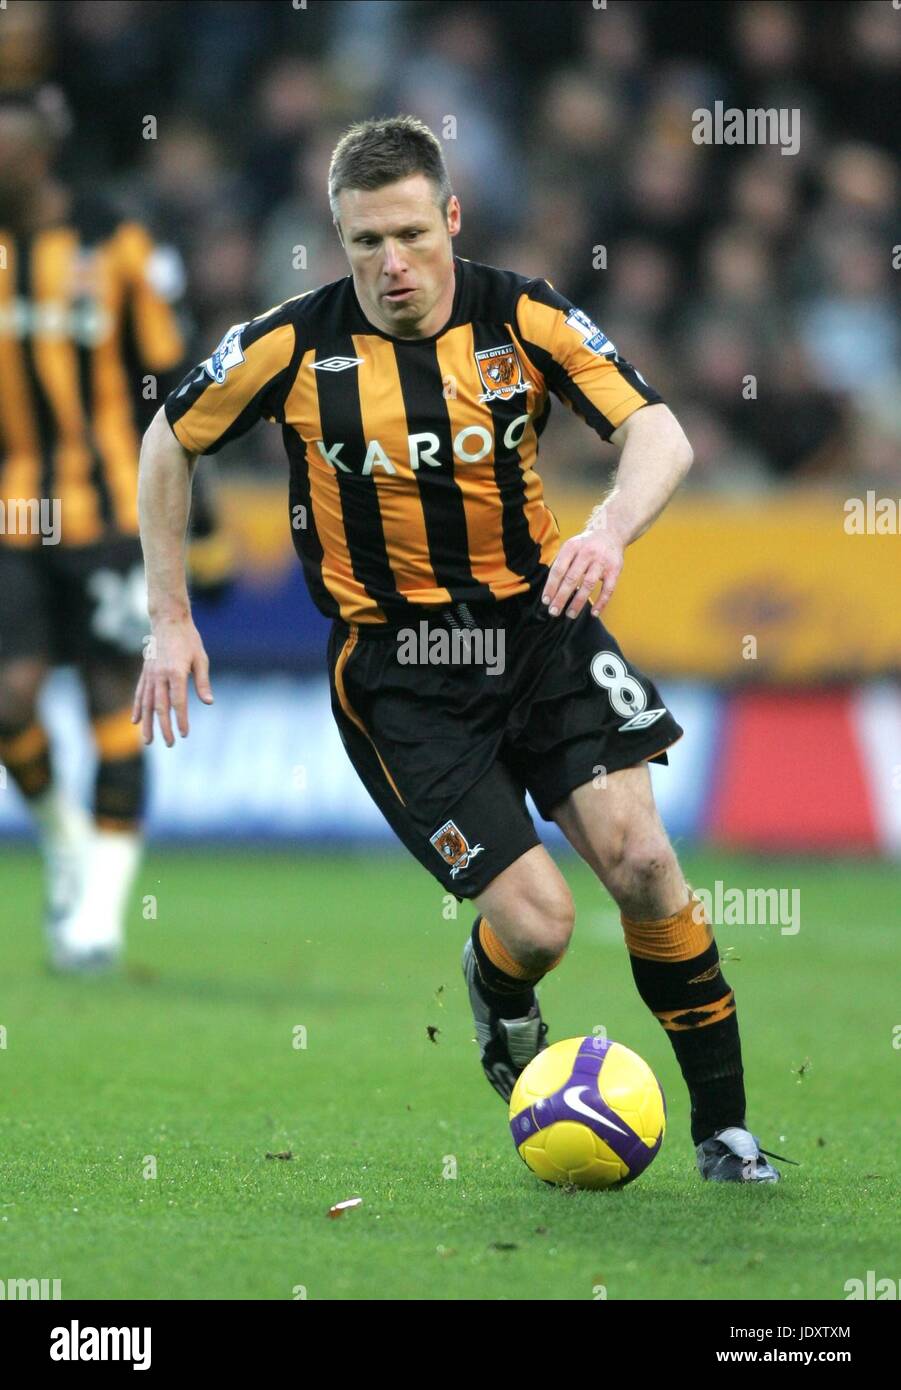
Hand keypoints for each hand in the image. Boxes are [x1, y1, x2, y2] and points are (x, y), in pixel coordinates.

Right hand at [132, 617, 213, 745]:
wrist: (168, 620)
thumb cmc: (188, 639)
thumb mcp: (201, 659)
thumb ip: (202, 682)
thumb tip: (208, 702)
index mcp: (176, 672)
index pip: (178, 702)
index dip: (181, 719)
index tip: (184, 733)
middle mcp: (160, 675)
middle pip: (160, 707)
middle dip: (163, 727)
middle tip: (169, 744)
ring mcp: (150, 674)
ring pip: (146, 703)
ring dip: (147, 723)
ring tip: (148, 741)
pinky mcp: (145, 672)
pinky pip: (139, 693)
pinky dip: (137, 708)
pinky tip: (136, 721)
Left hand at [541, 528, 623, 619]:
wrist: (610, 532)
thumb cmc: (585, 545)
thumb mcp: (571, 547)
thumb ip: (561, 564)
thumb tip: (550, 591)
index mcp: (572, 546)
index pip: (558, 569)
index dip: (551, 587)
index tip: (546, 601)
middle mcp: (587, 552)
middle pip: (571, 579)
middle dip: (561, 597)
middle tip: (554, 612)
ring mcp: (602, 561)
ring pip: (588, 585)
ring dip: (578, 602)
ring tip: (570, 614)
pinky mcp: (615, 569)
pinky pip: (608, 589)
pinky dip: (601, 603)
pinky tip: (593, 613)